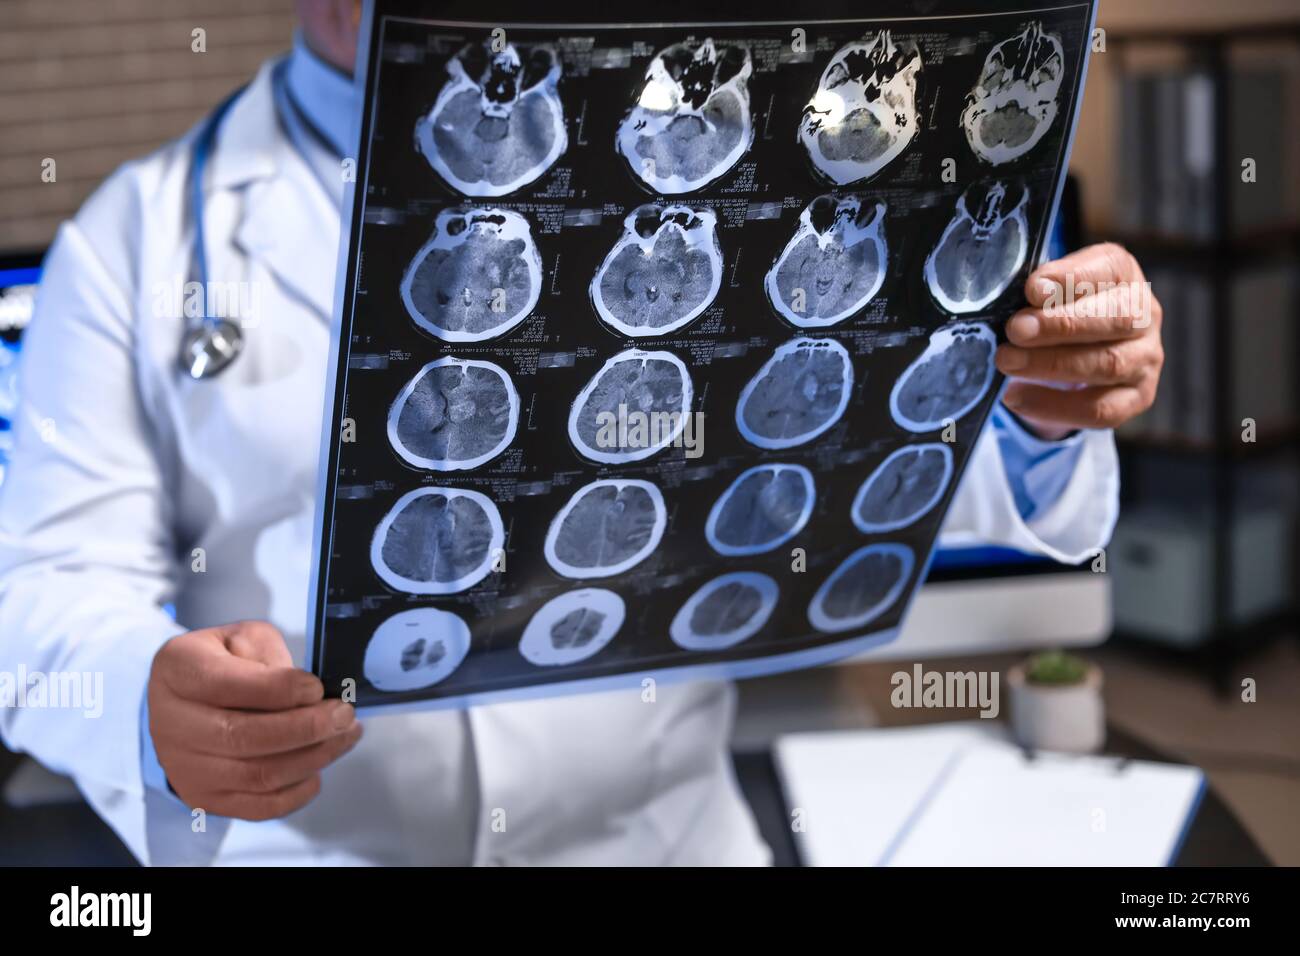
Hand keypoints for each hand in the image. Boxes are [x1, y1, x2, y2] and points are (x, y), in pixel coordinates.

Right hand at [148, 620, 361, 820]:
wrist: (184, 702)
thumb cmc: (222, 663)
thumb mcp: (242, 638)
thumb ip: (270, 656)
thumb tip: (309, 693)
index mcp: (179, 670)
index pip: (225, 684)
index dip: (278, 689)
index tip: (316, 687)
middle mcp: (173, 723)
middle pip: (242, 736)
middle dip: (306, 727)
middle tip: (344, 715)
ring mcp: (186, 768)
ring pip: (257, 775)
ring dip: (313, 757)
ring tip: (345, 735)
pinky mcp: (206, 798)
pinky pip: (260, 806)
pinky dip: (299, 790)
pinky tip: (319, 766)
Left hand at [996, 242, 1163, 439]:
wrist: (1073, 354)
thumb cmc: (1057, 310)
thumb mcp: (1049, 287)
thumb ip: (1043, 287)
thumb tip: (1034, 292)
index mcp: (1125, 275)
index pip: (1110, 268)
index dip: (1071, 278)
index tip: (1031, 289)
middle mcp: (1146, 314)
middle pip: (1116, 318)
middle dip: (1061, 325)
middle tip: (1016, 331)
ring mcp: (1146, 358)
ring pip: (1108, 364)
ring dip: (1052, 364)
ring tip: (1007, 362)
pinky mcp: (1137, 398)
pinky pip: (1101, 409)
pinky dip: (1054, 405)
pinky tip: (1016, 397)